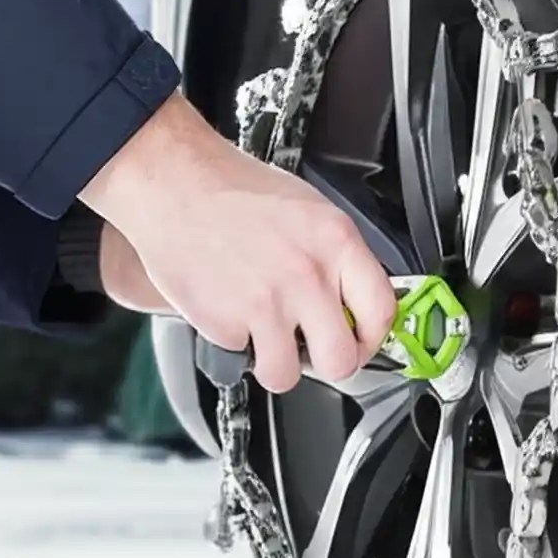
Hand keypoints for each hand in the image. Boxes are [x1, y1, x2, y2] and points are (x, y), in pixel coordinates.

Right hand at [80, 93, 395, 392]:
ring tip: (263, 338)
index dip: (374, 338)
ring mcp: (269, 302)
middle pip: (343, 360)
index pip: (383, 312)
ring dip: (276, 365)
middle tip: (314, 351)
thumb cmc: (232, 188)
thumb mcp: (307, 209)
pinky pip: (241, 356)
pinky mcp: (228, 322)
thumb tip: (352, 295)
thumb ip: (335, 255)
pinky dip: (234, 342)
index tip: (361, 342)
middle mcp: (308, 275)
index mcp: (336, 241)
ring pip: (288, 376)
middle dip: (329, 364)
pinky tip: (228, 309)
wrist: (174, 182)